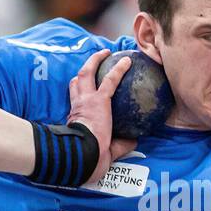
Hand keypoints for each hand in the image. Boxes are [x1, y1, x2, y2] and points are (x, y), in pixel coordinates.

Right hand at [68, 48, 137, 183]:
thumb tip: (134, 142)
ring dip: (95, 60)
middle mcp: (78, 106)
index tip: (86, 88)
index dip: (80, 90)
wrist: (84, 157)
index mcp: (77, 118)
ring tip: (106, 52)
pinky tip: (128, 61)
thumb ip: (119, 145)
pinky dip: (119, 68)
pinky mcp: (99, 100)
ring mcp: (87, 101)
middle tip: (95, 62)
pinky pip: (110, 79)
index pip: (76, 100)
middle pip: (77, 81)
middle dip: (85, 69)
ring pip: (87, 73)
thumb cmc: (90, 158)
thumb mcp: (104, 151)